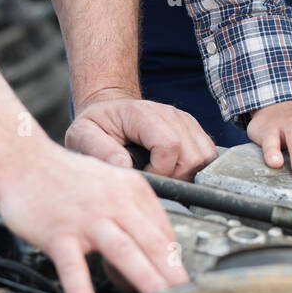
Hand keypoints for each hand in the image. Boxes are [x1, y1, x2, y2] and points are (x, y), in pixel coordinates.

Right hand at [0, 141, 187, 292]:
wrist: (23, 161)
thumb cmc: (65, 177)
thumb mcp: (110, 185)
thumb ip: (131, 215)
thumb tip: (149, 249)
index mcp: (132, 189)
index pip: (163, 229)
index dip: (174, 259)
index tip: (180, 277)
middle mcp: (114, 202)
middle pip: (152, 242)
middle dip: (172, 272)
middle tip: (185, 291)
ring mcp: (87, 219)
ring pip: (125, 252)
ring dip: (147, 278)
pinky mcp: (60, 234)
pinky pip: (75, 268)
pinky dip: (84, 291)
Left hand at [65, 87, 217, 179]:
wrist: (110, 110)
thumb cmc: (97, 125)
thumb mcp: (82, 135)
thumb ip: (99, 149)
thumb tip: (124, 166)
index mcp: (143, 114)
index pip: (169, 144)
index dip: (160, 170)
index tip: (144, 176)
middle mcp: (170, 114)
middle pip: (193, 155)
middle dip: (176, 177)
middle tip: (155, 181)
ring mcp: (185, 121)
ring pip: (206, 156)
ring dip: (189, 175)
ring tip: (165, 177)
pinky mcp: (193, 130)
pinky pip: (208, 154)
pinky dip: (197, 169)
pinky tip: (175, 172)